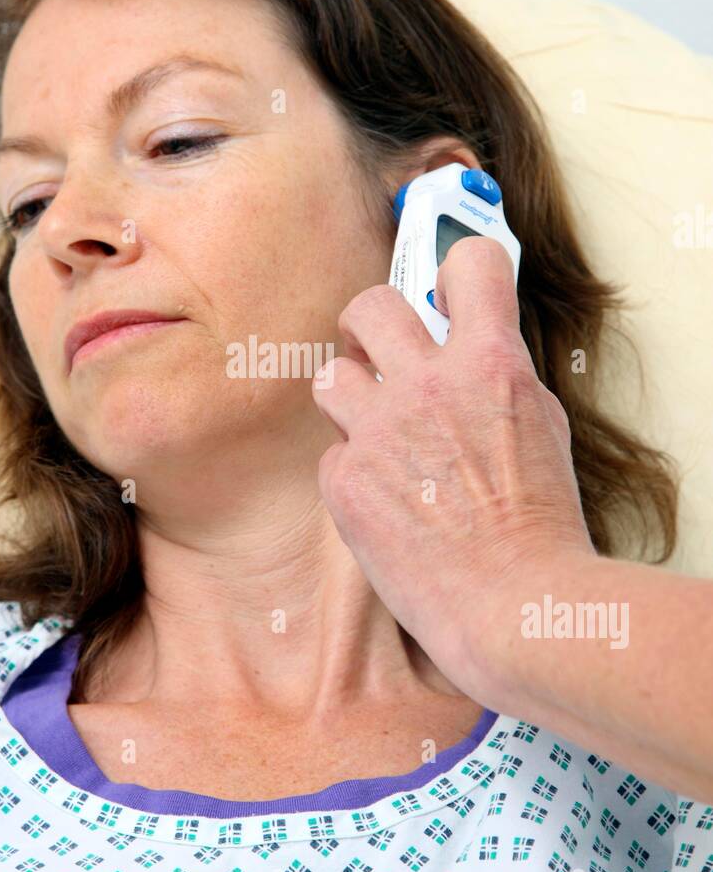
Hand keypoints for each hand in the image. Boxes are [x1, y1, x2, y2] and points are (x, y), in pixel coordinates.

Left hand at [312, 236, 595, 708]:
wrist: (513, 605)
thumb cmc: (542, 526)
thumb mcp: (541, 428)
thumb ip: (496, 379)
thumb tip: (468, 352)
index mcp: (490, 363)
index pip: (469, 265)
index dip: (454, 271)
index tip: (445, 294)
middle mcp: (429, 384)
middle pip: (369, 305)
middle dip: (367, 324)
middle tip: (375, 353)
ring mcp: (380, 430)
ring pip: (330, 376)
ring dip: (351, 401)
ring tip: (377, 438)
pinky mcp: (346, 480)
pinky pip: (334, 455)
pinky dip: (355, 476)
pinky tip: (386, 506)